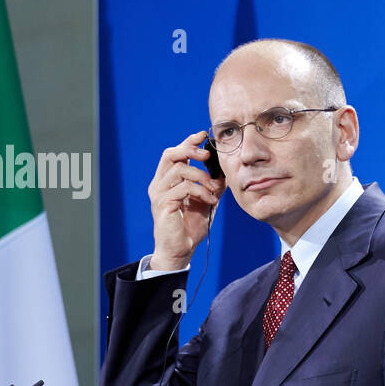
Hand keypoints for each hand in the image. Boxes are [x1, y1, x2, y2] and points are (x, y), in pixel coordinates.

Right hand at [147, 130, 225, 269]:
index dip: (187, 143)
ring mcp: (159, 194)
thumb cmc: (191, 226)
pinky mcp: (163, 204)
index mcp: (166, 180)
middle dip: (190, 150)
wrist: (181, 250)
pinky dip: (201, 191)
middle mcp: (159, 184)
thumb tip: (225, 172)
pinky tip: (211, 200)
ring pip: (179, 170)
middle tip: (207, 155)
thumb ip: (212, 185)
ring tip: (215, 189)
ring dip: (202, 177)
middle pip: (169, 155)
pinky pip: (183, 188)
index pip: (173, 154)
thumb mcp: (206, 200)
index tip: (202, 135)